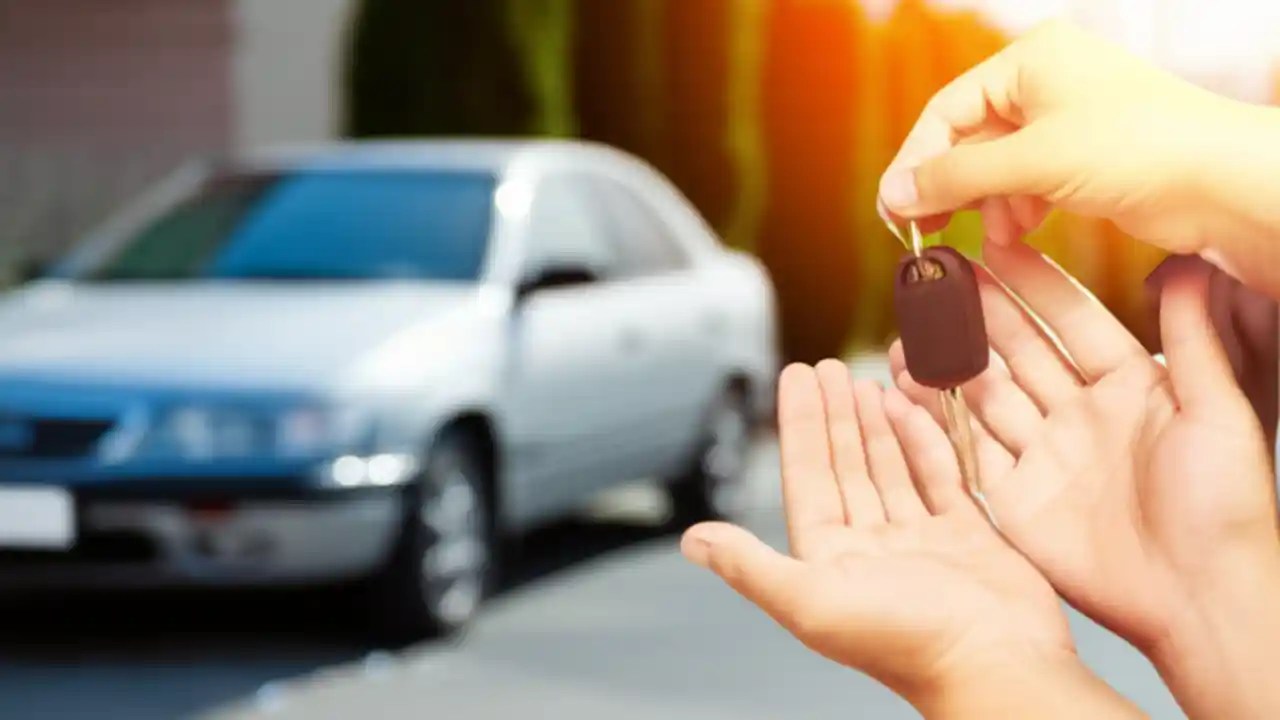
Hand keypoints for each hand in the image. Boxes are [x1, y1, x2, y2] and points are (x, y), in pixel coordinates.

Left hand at [681, 361, 1090, 711]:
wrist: (995, 665)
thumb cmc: (903, 643)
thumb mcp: (810, 600)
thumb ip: (750, 565)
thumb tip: (691, 541)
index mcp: (830, 558)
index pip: (807, 475)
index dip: (799, 424)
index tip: (796, 374)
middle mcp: (871, 547)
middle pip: (845, 465)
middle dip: (834, 414)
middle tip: (828, 364)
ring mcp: (919, 541)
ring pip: (889, 468)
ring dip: (874, 424)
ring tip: (863, 379)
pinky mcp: (966, 538)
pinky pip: (940, 478)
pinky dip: (924, 443)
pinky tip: (911, 409)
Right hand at [877, 20, 1279, 296]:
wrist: (1222, 182)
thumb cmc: (1141, 148)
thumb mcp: (1033, 161)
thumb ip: (957, 177)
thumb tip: (895, 193)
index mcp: (1031, 60)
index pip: (947, 110)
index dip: (915, 160)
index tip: (891, 205)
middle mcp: (1045, 84)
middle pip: (968, 140)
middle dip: (951, 187)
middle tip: (922, 227)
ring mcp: (1065, 123)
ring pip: (995, 168)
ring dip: (985, 205)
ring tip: (987, 234)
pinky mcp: (1082, 161)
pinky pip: (1025, 185)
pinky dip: (1014, 211)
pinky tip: (1015, 234)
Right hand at [891, 243, 1279, 717]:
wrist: (1200, 601)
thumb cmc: (1226, 510)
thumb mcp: (1219, 413)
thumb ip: (1193, 339)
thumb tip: (1191, 263)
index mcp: (1131, 388)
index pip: (1072, 322)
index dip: (1035, 284)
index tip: (997, 245)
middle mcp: (1081, 417)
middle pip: (1018, 351)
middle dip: (979, 311)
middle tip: (938, 273)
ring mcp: (1044, 458)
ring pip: (983, 394)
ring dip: (947, 359)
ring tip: (910, 324)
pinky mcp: (1015, 500)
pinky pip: (966, 450)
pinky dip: (933, 419)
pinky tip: (907, 386)